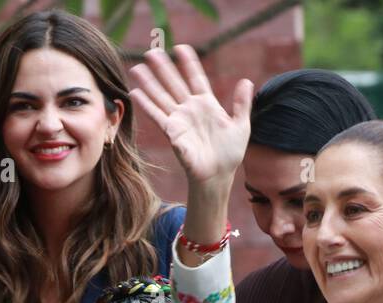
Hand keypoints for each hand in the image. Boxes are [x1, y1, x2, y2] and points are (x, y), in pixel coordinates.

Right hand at [129, 45, 252, 190]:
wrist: (218, 175)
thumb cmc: (230, 154)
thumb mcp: (240, 126)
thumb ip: (241, 104)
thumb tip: (247, 81)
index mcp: (207, 104)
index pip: (196, 78)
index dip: (189, 63)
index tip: (181, 48)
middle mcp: (190, 109)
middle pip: (174, 83)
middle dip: (163, 68)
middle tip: (152, 52)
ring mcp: (180, 120)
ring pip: (162, 96)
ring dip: (149, 83)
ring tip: (137, 68)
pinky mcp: (172, 133)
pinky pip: (157, 116)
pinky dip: (146, 105)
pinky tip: (136, 92)